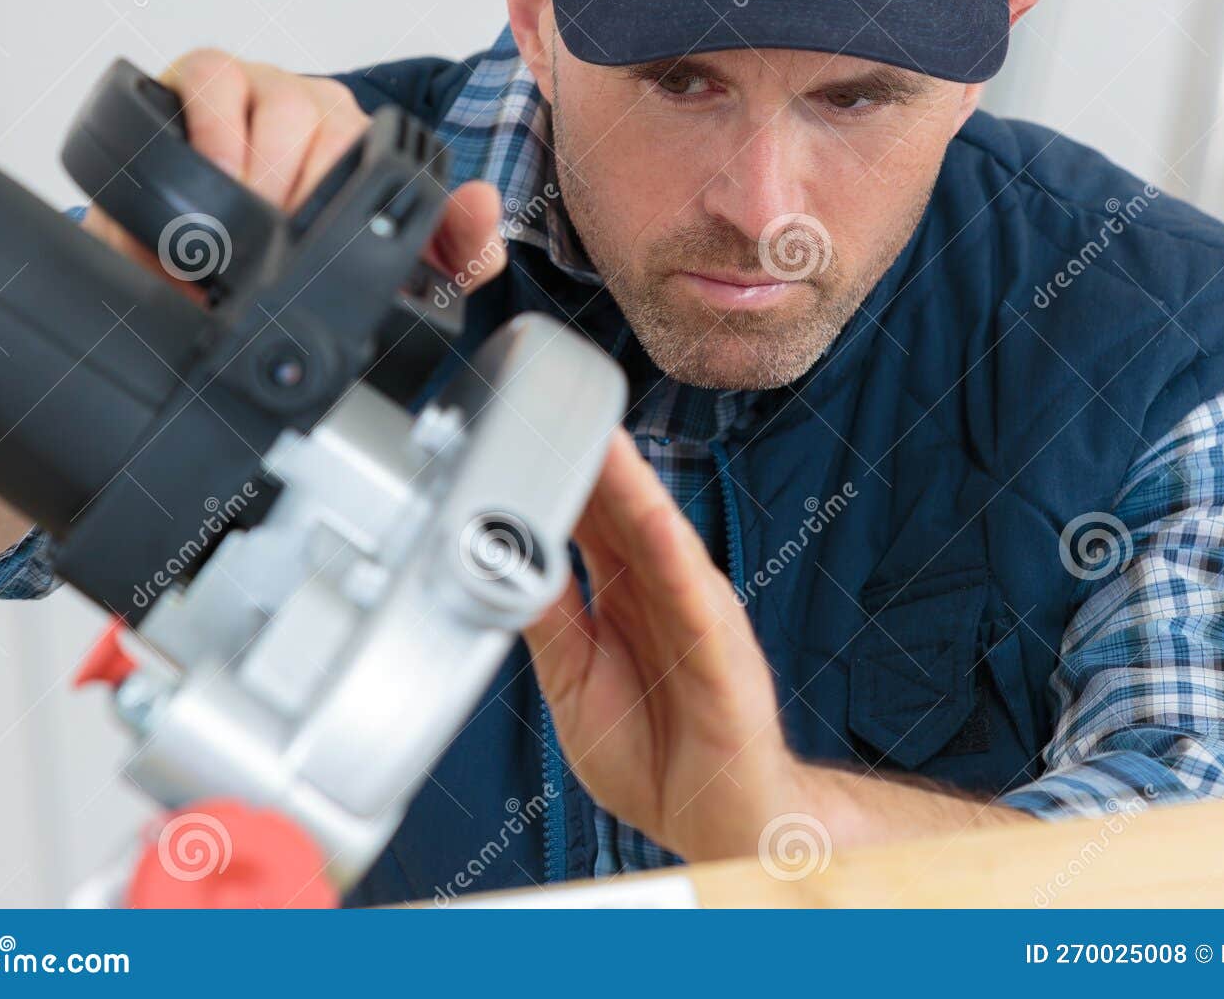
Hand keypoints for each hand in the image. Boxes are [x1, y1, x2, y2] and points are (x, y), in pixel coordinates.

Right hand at [79, 48, 504, 301]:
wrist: (183, 257)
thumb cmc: (282, 246)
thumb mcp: (378, 268)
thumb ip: (455, 250)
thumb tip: (487, 202)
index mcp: (366, 146)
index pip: (395, 157)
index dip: (376, 197)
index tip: (351, 242)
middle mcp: (320, 109)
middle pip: (333, 132)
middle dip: (307, 203)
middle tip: (285, 250)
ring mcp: (265, 88)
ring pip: (284, 109)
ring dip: (264, 177)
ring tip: (249, 225)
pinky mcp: (208, 75)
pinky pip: (217, 80)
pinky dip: (216, 132)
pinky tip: (215, 175)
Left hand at [524, 430, 1033, 864]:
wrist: (717, 819)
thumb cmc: (653, 751)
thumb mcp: (573, 680)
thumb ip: (547, 618)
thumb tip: (504, 563)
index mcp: (626, 593)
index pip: (587, 517)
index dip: (558, 473)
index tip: (520, 427)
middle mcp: (663, 590)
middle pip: (622, 510)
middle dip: (590, 457)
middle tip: (551, 404)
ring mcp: (695, 615)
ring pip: (659, 536)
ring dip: (631, 485)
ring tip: (601, 438)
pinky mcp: (719, 653)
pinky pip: (693, 595)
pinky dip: (672, 553)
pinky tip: (652, 518)